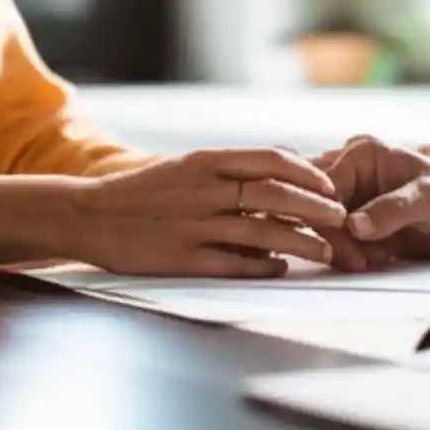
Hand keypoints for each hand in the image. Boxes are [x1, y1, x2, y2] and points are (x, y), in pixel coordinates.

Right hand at [75, 149, 347, 276]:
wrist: (89, 215)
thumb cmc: (142, 193)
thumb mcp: (185, 167)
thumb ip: (228, 168)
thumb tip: (279, 163)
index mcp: (206, 162)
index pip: (271, 160)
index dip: (307, 174)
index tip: (329, 187)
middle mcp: (205, 191)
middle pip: (277, 196)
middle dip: (316, 208)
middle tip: (340, 218)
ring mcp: (196, 226)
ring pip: (264, 232)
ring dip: (301, 243)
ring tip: (325, 251)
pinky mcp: (184, 259)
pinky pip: (236, 264)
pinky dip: (264, 267)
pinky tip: (280, 269)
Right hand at [315, 136, 429, 271]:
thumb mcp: (428, 198)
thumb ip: (392, 209)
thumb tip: (355, 225)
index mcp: (362, 154)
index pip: (327, 187)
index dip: (330, 216)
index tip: (348, 242)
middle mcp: (349, 173)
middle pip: (318, 208)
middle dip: (335, 238)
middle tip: (358, 262)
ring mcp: (349, 200)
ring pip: (324, 229)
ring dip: (343, 250)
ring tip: (371, 261)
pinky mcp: (353, 223)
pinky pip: (336, 242)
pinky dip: (351, 255)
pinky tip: (374, 259)